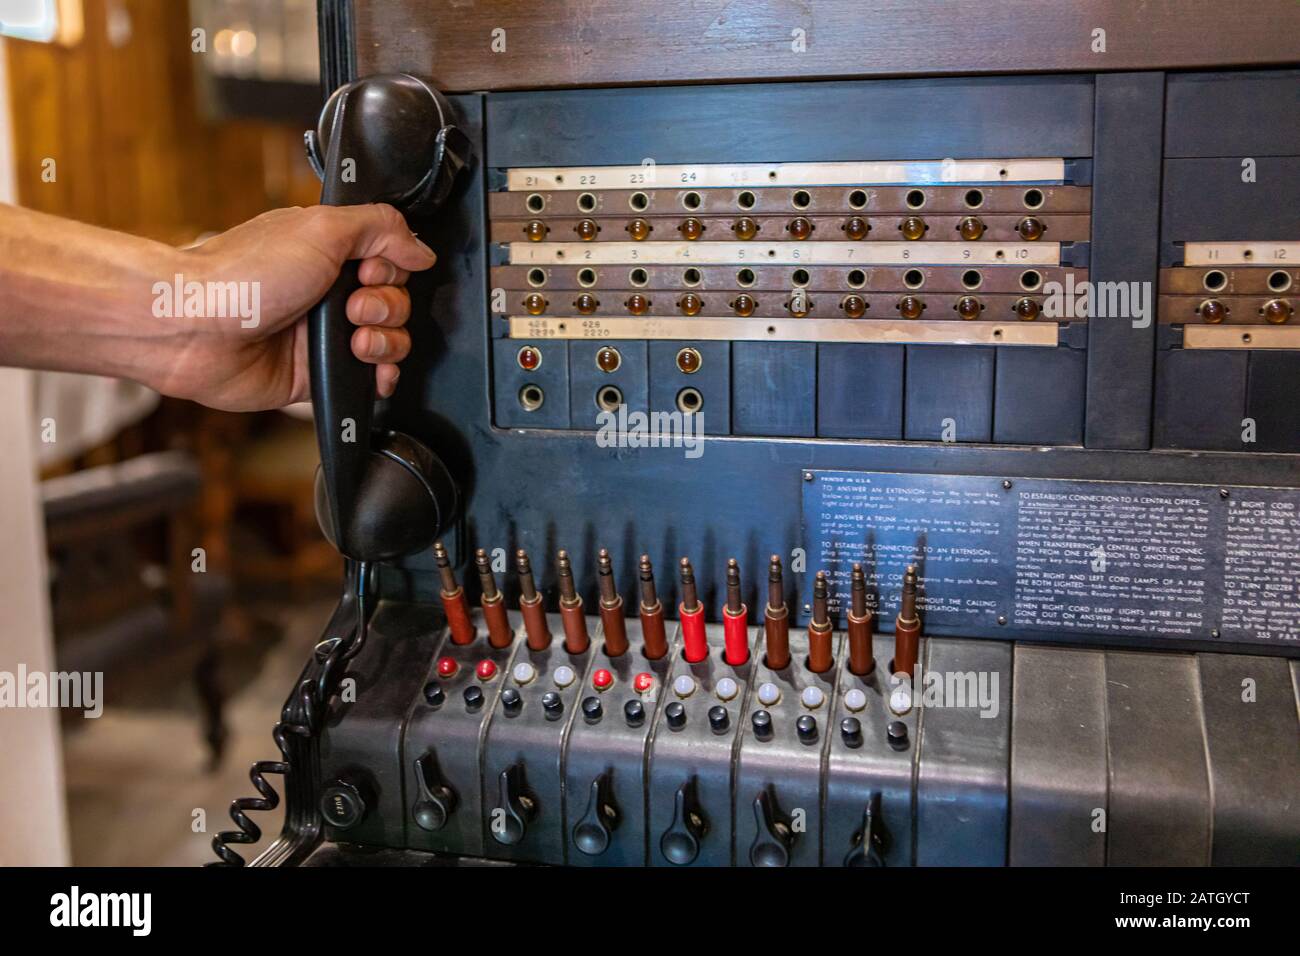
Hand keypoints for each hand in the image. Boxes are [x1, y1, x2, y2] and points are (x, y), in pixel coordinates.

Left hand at [157, 204, 435, 410]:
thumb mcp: (321, 227)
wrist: (197, 329)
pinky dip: (381, 376)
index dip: (392, 267)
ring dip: (386, 341)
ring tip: (355, 340)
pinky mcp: (317, 373)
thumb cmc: (243, 276)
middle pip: (396, 300)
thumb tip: (422, 247)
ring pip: (389, 340)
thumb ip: (380, 228)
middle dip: (388, 306)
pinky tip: (372, 371)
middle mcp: (327, 290)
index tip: (369, 269)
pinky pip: (369, 378)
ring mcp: (323, 334)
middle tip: (353, 307)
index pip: (390, 259)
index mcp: (327, 250)